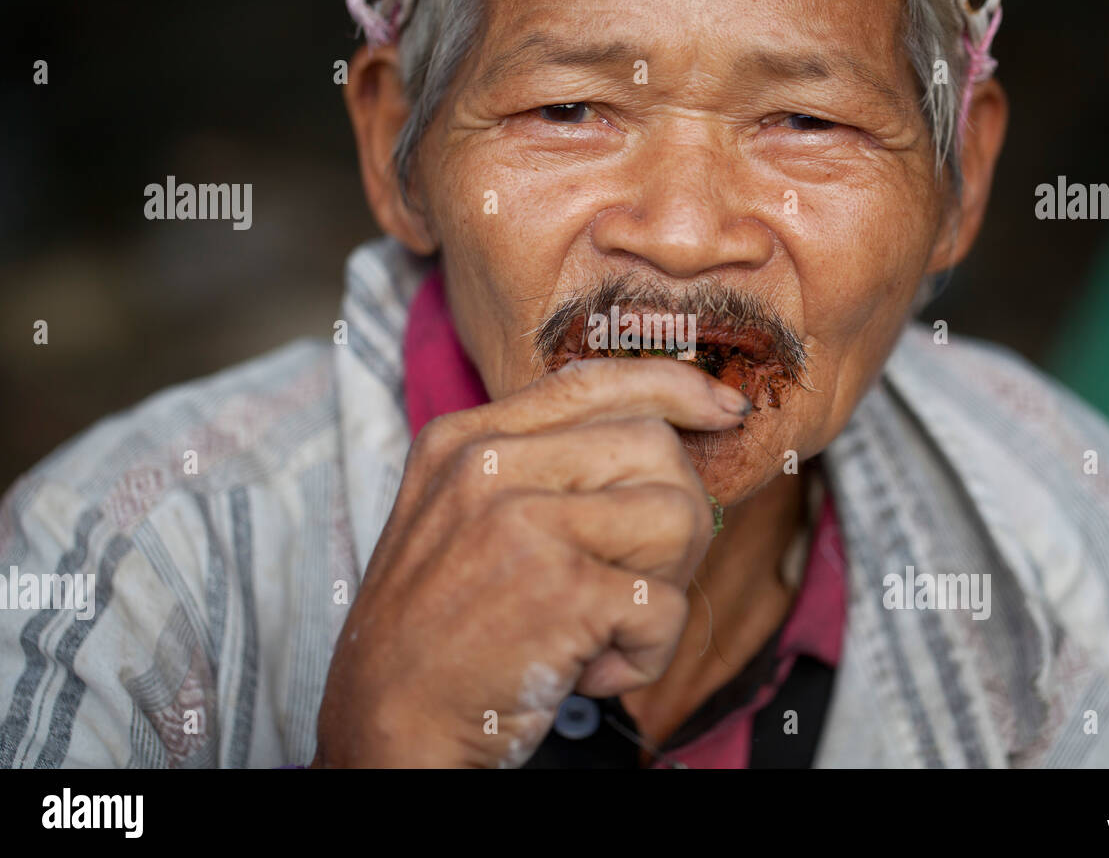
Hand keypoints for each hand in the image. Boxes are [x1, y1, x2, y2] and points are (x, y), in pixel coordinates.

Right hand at [311, 357, 750, 766]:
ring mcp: (521, 523)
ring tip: (605, 627)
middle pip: (655, 446)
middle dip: (676, 517)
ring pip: (679, 516)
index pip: (597, 379)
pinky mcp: (559, 591)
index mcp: (465, 440)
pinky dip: (649, 653)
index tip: (723, 409)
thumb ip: (539, 468)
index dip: (676, 387)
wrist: (386, 729)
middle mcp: (488, 466)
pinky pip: (666, 606)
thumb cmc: (438, 632)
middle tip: (632, 579)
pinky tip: (592, 671)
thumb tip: (661, 432)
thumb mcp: (460, 518)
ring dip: (664, 586)